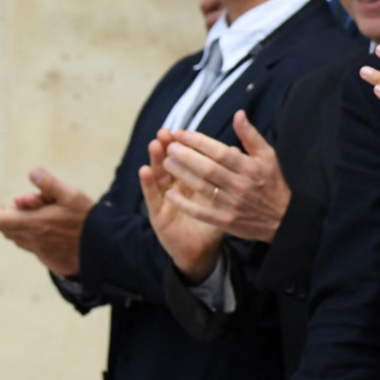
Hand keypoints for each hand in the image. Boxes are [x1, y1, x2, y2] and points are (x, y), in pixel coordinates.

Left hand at [0, 167, 94, 276]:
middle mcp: (32, 237)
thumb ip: (49, 184)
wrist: (102, 245)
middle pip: (5, 228)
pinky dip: (19, 233)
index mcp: (34, 223)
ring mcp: (39, 247)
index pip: (1, 219)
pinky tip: (26, 228)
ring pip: (14, 236)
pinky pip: (25, 243)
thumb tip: (32, 171)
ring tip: (11, 213)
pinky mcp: (46, 254)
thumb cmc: (87, 218)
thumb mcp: (71, 195)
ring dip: (9, 224)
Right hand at [139, 136, 225, 283]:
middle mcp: (176, 188)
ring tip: (154, 144)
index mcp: (192, 181)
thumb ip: (229, 174)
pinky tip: (144, 171)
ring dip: (155, 160)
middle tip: (165, 131)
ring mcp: (164, 201)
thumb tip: (235, 149)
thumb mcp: (224, 196)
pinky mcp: (158, 215)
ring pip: (158, 176)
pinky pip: (152, 198)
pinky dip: (148, 184)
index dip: (184, 145)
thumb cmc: (215, 221)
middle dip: (167, 147)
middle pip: (169, 163)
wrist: (204, 250)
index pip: (186, 159)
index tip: (181, 129)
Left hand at [154, 112, 290, 242]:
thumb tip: (238, 114)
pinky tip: (170, 194)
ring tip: (166, 163)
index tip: (181, 134)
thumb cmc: (271, 182)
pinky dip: (184, 203)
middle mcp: (241, 185)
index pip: (220, 152)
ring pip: (202, 187)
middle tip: (169, 147)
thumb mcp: (267, 156)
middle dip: (186, 156)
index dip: (199, 142)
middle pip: (208, 169)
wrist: (283, 217)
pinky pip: (201, 211)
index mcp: (250, 167)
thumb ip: (251, 135)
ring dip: (182, 175)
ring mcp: (232, 204)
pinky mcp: (226, 220)